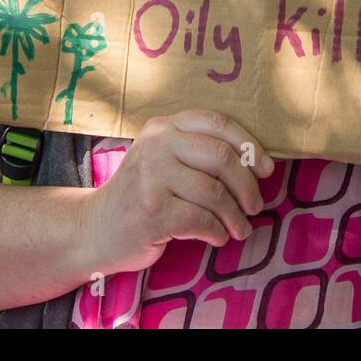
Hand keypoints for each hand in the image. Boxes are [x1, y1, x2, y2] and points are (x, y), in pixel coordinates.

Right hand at [81, 109, 274, 276]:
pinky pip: (203, 220)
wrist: (94, 229)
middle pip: (222, 158)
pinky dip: (217, 232)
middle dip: (247, 186)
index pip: (217, 123)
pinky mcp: (152, 211)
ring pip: (215, 193)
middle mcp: (156, 145)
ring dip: (236, 216)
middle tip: (255, 206)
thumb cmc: (141, 195)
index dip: (249, 145)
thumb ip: (197, 152)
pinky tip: (217, 237)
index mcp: (163, 126)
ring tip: (240, 229)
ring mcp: (151, 177)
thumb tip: (257, 162)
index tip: (266, 169)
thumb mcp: (162, 160)